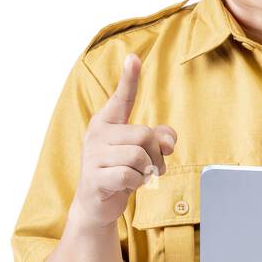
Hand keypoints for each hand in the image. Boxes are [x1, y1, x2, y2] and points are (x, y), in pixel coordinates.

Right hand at [72, 54, 176, 227]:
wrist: (96, 204)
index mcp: (108, 122)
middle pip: (144, 135)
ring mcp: (93, 155)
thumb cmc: (121, 171)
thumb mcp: (142, 152)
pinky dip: (137, 183)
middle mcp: (97, 133)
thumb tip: (169, 141)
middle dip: (156, 155)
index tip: (134, 58)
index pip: (121, 98)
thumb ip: (159, 140)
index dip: (129, 79)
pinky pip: (129, 175)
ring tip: (139, 176)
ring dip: (148, 171)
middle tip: (151, 167)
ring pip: (139, 156)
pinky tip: (129, 185)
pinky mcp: (94, 177)